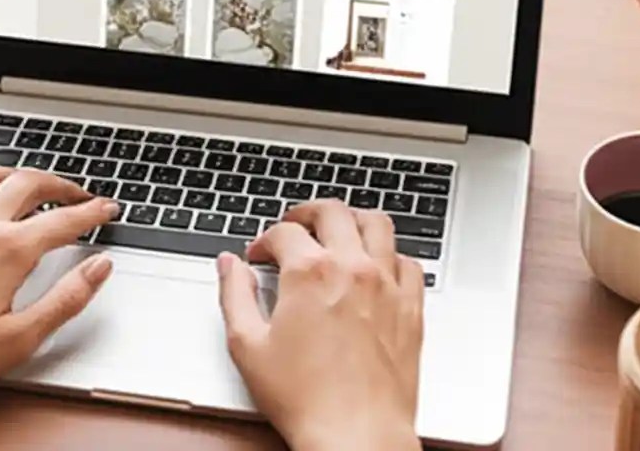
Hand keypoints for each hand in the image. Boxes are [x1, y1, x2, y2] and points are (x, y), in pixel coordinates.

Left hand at [0, 165, 117, 411]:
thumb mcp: (17, 339)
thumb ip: (66, 299)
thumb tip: (99, 269)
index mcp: (7, 251)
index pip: (64, 219)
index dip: (92, 212)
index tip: (106, 208)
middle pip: (29, 182)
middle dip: (62, 184)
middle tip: (77, 194)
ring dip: (18, 175)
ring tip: (32, 186)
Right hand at [217, 200, 424, 450]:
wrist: (356, 434)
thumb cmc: (305, 398)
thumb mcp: (247, 346)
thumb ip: (234, 295)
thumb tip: (229, 265)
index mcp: (309, 272)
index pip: (283, 232)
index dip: (264, 240)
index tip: (258, 256)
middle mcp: (352, 268)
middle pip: (333, 211)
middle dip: (306, 212)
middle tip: (294, 225)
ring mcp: (387, 285)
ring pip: (377, 223)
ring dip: (353, 219)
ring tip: (338, 230)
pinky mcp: (411, 307)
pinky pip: (408, 262)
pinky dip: (390, 255)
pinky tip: (377, 266)